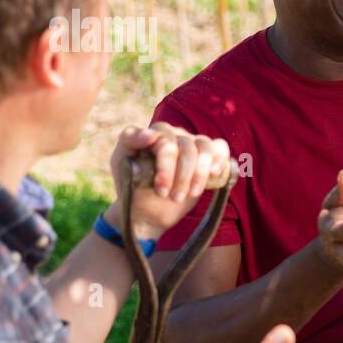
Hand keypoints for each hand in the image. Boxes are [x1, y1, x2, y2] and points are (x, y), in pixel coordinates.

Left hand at [104, 123, 230, 240]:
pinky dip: (220, 159)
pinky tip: (214, 174)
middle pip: (187, 147)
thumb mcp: (121, 163)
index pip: (165, 141)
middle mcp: (176, 135)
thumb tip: (150, 133)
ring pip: (205, 147)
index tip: (161, 187)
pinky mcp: (208, 157)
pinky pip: (220, 148)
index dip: (166, 165)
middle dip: (181, 176)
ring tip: (190, 194)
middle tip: (172, 197)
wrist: (147, 209)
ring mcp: (193, 144)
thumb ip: (129, 141)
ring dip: (200, 173)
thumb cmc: (132, 185)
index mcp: (155, 134)